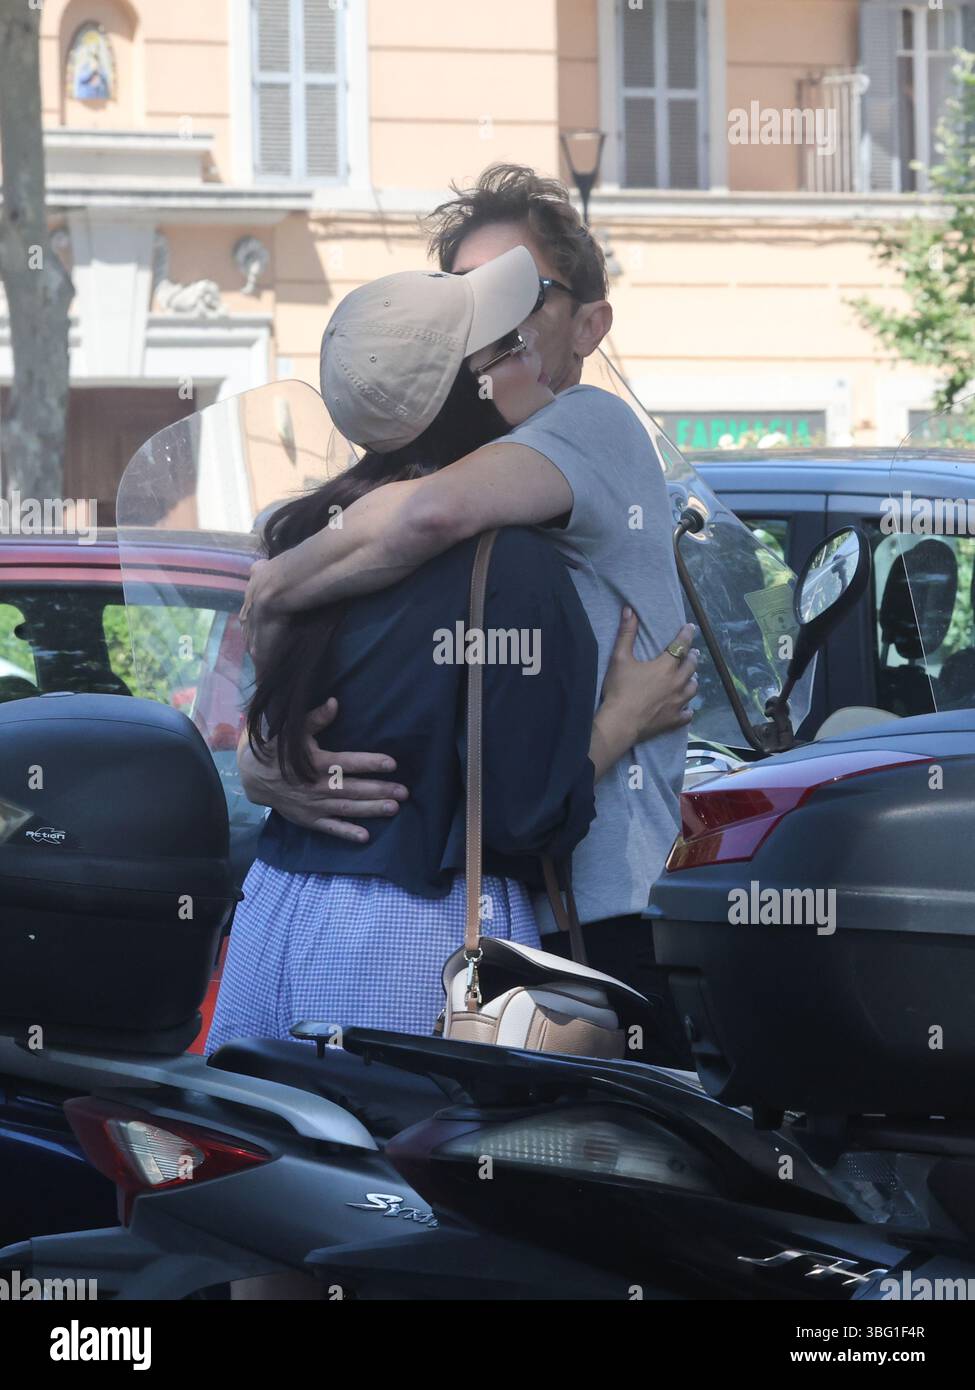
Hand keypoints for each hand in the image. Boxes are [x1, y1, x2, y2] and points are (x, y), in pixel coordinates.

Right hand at [237, 698, 408, 842]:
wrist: (253, 777)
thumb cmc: (278, 750)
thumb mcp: (292, 731)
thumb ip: (315, 718)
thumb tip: (335, 702)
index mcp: (315, 762)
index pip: (347, 762)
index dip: (369, 762)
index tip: (391, 764)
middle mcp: (316, 786)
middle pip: (353, 788)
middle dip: (379, 790)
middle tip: (404, 792)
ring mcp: (313, 805)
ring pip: (346, 808)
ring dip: (370, 809)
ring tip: (394, 808)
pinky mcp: (309, 819)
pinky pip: (329, 828)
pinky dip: (346, 833)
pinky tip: (365, 836)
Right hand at [591, 614, 697, 775]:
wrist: (620, 722)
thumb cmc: (619, 689)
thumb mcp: (620, 658)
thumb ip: (626, 633)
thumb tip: (629, 610)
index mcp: (665, 666)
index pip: (681, 645)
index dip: (686, 634)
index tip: (691, 627)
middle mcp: (677, 683)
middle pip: (691, 666)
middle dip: (692, 657)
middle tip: (693, 652)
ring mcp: (678, 703)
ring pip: (693, 688)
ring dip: (693, 680)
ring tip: (691, 677)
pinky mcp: (674, 720)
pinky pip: (688, 714)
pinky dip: (688, 709)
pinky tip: (687, 708)